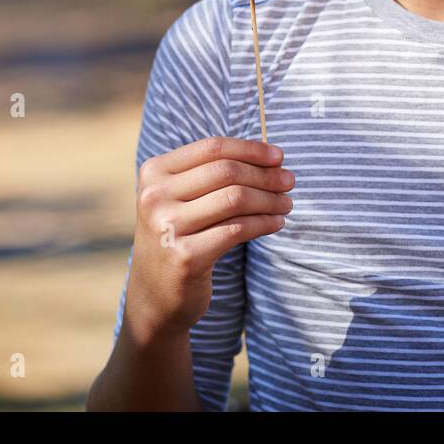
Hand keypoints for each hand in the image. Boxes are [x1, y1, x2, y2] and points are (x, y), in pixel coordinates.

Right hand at [124, 136, 293, 340]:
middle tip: (289, 182)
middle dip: (265, 175)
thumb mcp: (182, 198)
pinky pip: (238, 229)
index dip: (250, 150)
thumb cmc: (179, 236)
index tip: (279, 156)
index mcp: (153, 172)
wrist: (156, 294)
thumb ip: (213, 173)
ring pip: (235, 198)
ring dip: (269, 199)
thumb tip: (271, 158)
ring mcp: (167, 227)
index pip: (212, 148)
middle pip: (226, 171)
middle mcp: (154, 196)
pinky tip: (276, 223)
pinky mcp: (185, 256)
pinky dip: (264, 223)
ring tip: (286, 204)